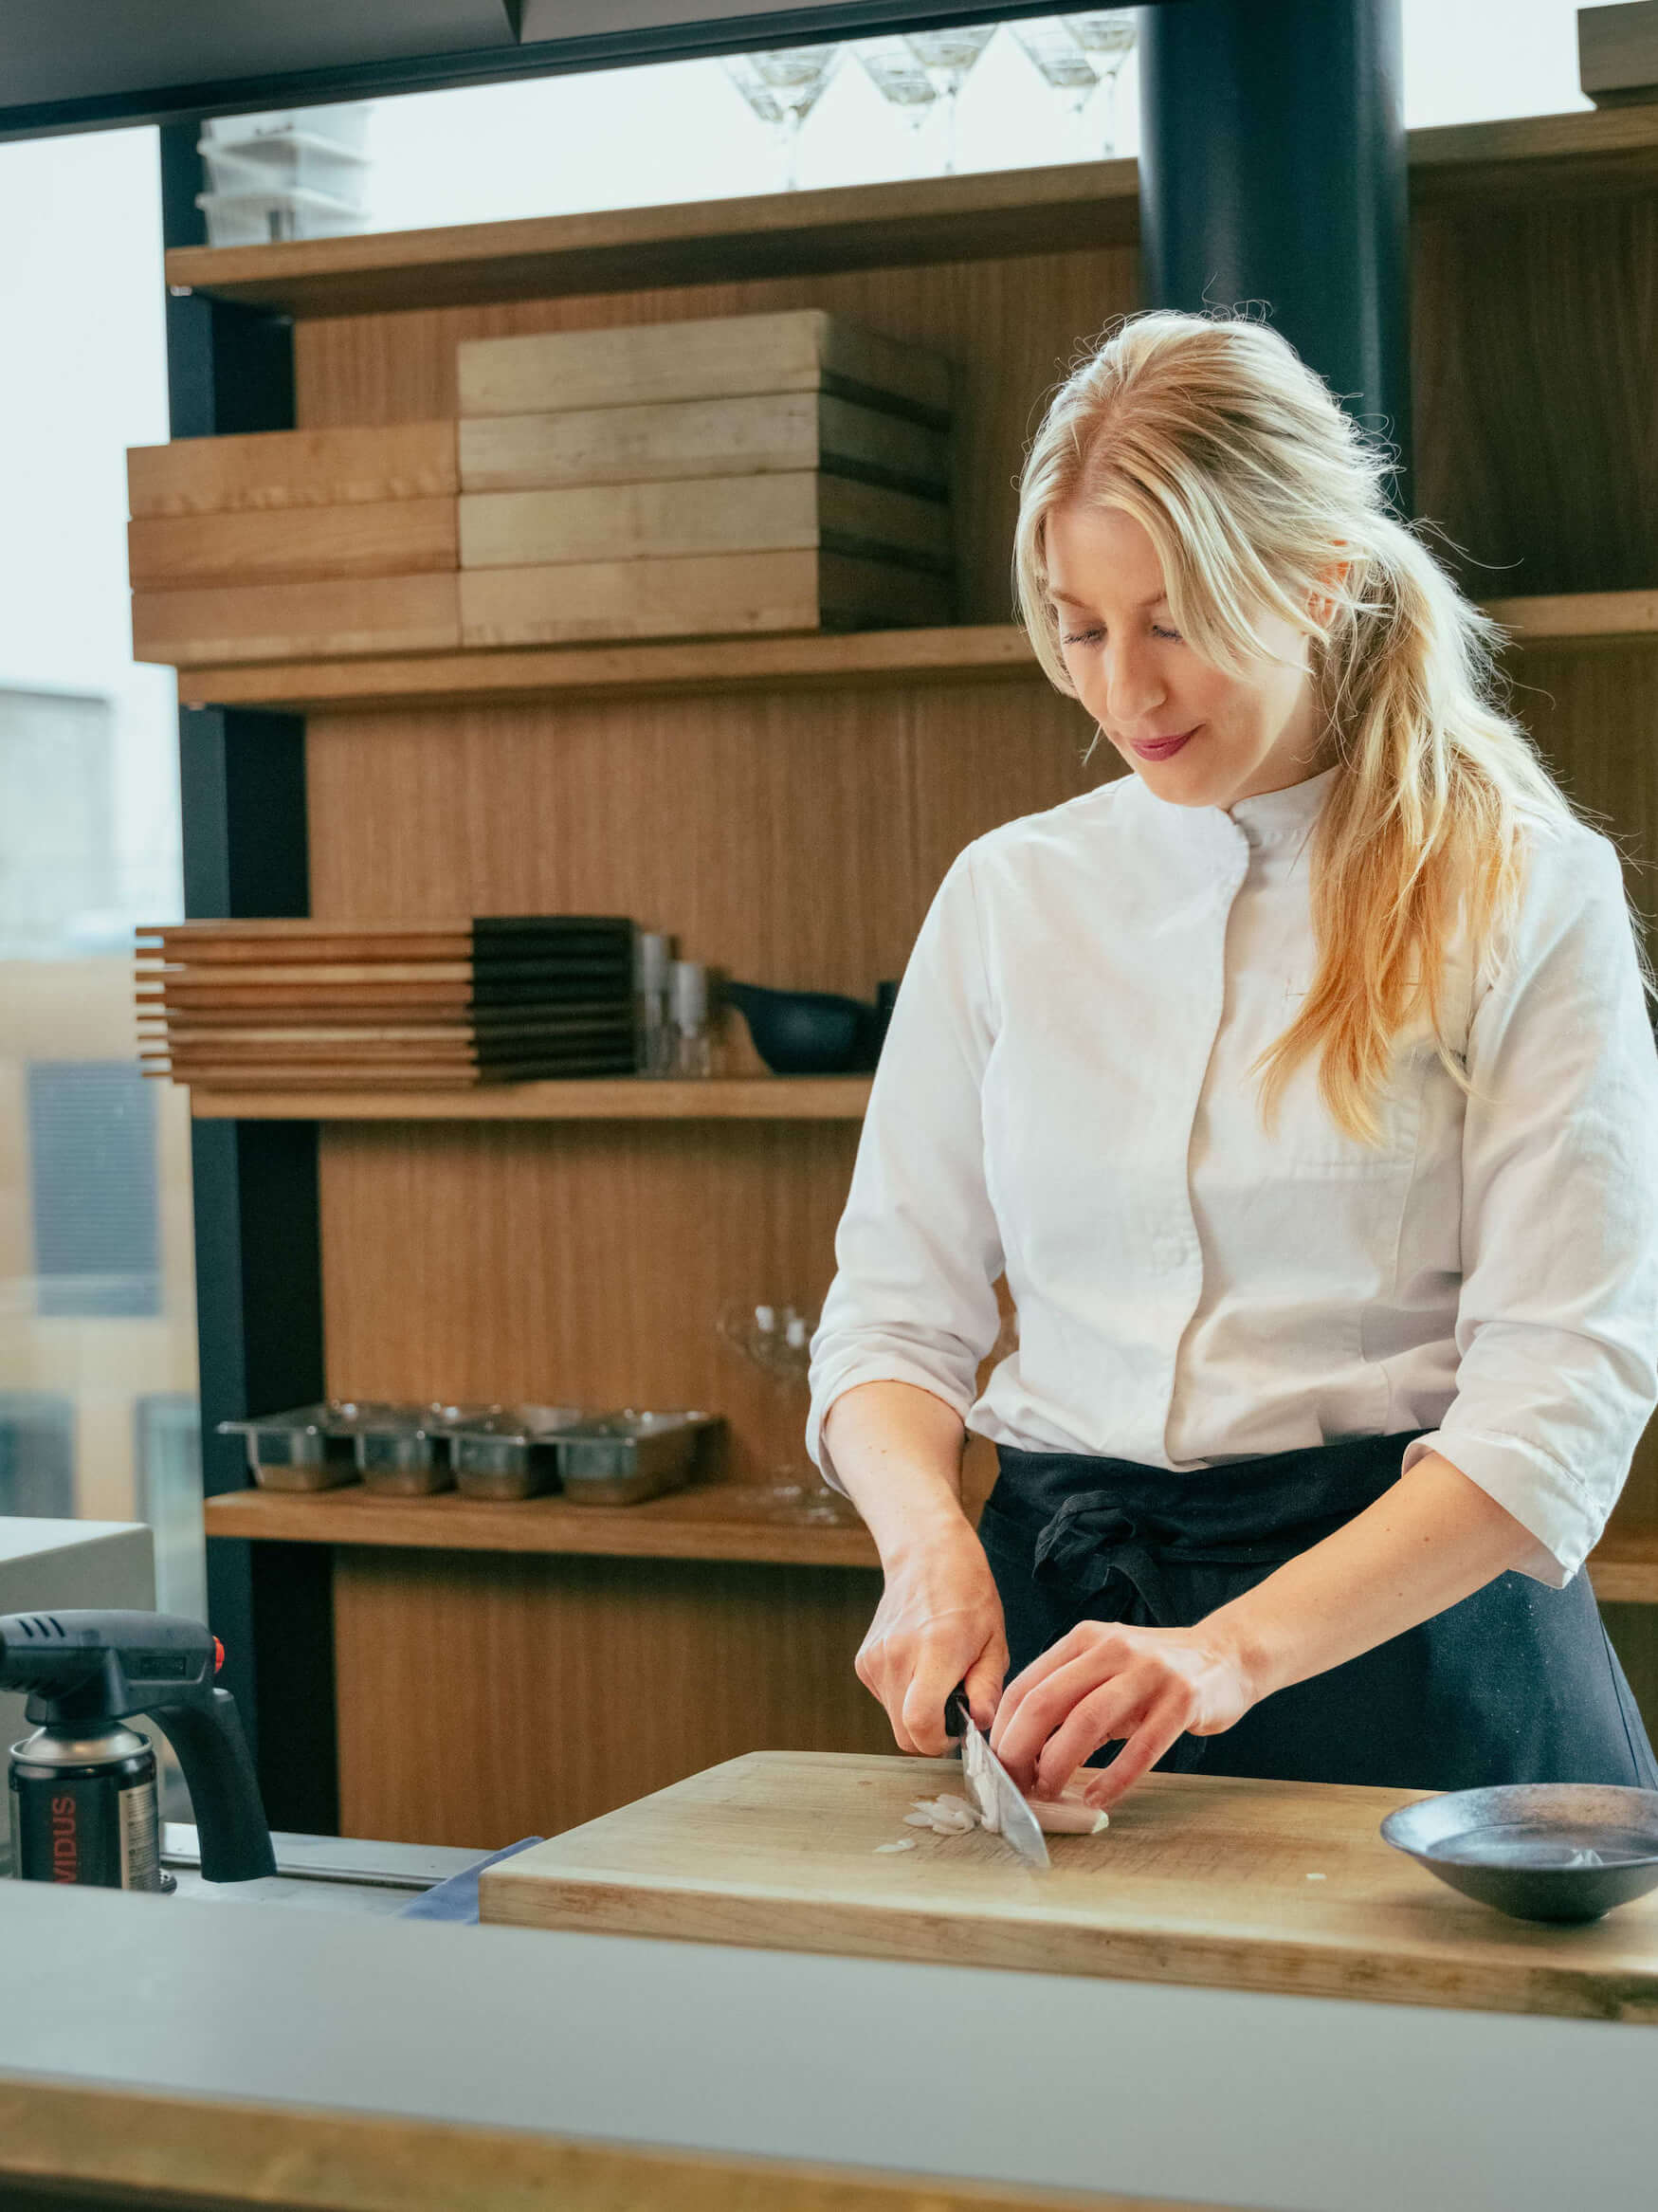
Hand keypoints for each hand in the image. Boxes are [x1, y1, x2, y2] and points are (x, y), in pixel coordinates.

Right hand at [856, 1524, 1007, 1755]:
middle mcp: (898, 1655)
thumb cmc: (968, 1596)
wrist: (927, 1556)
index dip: (939, 1742)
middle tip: (954, 1709)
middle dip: (931, 1734)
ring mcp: (875, 1658)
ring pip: (894, 1719)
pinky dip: (904, 1696)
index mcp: (936, 1649)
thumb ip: (988, 1687)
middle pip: (904, 1732)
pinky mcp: (863, 1661)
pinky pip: (885, 1699)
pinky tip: (920, 1668)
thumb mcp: (995, 1640)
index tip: (958, 1731)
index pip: (920, 1723)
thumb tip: (980, 1723)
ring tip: (939, 1679)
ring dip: (917, 1714)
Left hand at [988, 1619, 1256, 1810]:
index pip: (1026, 1686)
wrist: (1226, 1656)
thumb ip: (1067, 1696)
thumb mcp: (1104, 1668)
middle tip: (1015, 1785)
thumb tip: (1021, 1748)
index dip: (1004, 1731)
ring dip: (1059, 1765)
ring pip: (1086, 1722)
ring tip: (1048, 1793)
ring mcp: (1149, 1673)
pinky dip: (1113, 1779)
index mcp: (1084, 1639)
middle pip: (1046, 1702)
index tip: (998, 1766)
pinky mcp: (1183, 1700)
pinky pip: (1141, 1747)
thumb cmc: (1154, 1673)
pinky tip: (1097, 1799)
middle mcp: (1111, 1649)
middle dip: (1021, 1750)